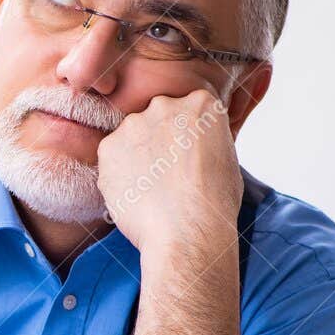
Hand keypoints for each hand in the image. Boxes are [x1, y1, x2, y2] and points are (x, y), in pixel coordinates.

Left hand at [97, 89, 243, 257]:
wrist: (187, 230)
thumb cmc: (213, 203)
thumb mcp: (226, 157)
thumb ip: (204, 138)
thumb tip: (193, 144)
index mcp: (201, 104)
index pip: (186, 111)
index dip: (184, 137)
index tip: (185, 157)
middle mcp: (165, 105)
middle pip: (155, 118)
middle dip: (158, 142)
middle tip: (166, 174)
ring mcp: (134, 124)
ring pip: (130, 137)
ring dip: (136, 156)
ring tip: (151, 188)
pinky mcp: (108, 146)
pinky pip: (111, 158)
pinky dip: (118, 174)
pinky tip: (135, 193)